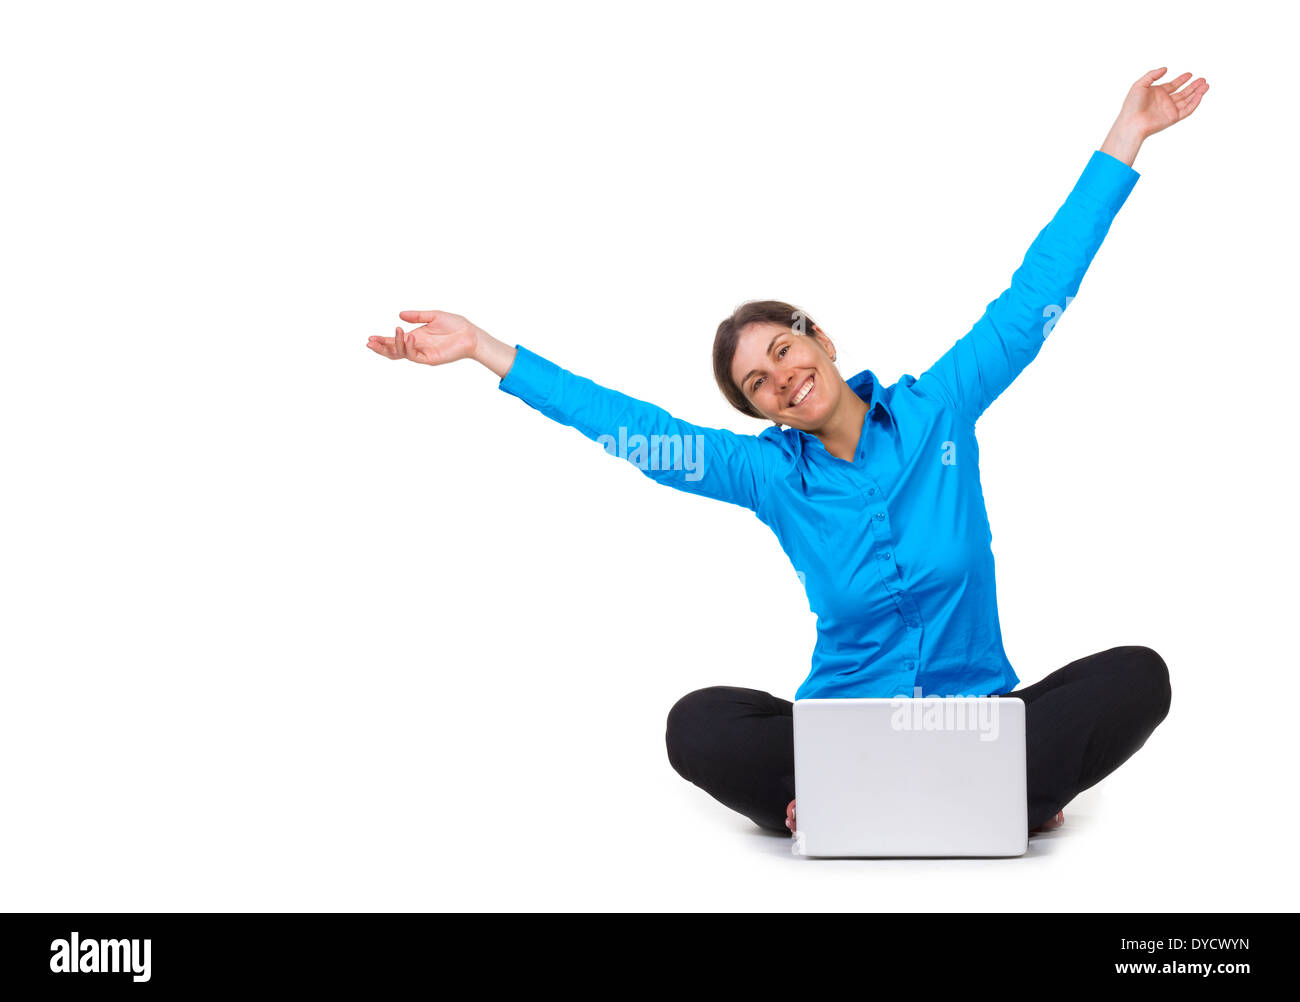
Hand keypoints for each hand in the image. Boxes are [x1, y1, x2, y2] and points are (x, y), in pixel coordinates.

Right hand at [366, 310, 480, 365]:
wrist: (471, 334)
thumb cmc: (455, 325)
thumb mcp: (433, 315)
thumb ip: (416, 316)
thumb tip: (399, 315)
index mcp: (416, 337)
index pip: (394, 341)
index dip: (382, 341)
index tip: (370, 338)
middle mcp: (417, 346)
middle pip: (393, 351)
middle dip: (381, 348)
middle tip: (370, 343)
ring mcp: (423, 353)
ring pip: (402, 354)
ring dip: (394, 344)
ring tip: (395, 331)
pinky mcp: (430, 359)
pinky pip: (414, 355)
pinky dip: (409, 346)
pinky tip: (408, 336)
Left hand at [1116, 67, 1208, 140]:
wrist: (1131, 122)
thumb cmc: (1131, 105)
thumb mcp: (1139, 85)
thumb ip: (1152, 75)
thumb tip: (1165, 68)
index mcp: (1157, 93)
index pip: (1173, 85)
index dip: (1182, 80)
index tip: (1190, 74)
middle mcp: (1164, 102)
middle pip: (1183, 92)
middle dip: (1193, 86)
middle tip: (1203, 79)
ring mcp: (1169, 110)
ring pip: (1187, 100)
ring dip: (1197, 92)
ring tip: (1206, 85)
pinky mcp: (1173, 118)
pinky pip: (1187, 110)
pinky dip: (1195, 103)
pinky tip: (1201, 95)